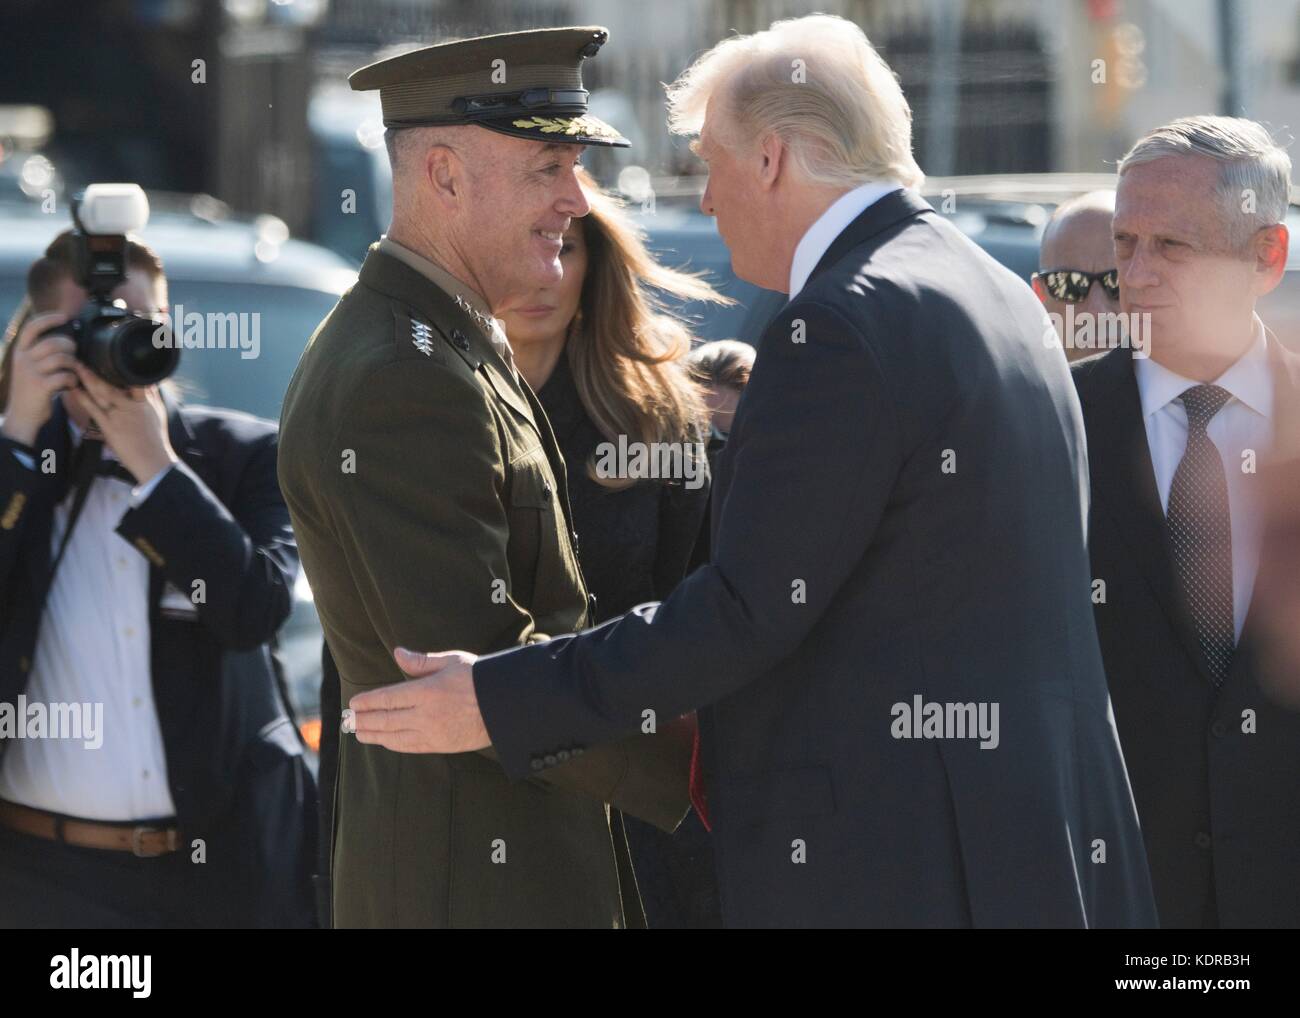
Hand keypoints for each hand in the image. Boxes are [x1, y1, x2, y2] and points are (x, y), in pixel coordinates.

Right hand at [0, 311, 77, 445]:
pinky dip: (72, 380)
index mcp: (20, 352)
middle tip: (74, 355)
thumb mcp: (28, 367)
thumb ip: (40, 353)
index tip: (65, 316)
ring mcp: (30, 373)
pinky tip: (71, 384)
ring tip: (74, 371)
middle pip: (53, 342)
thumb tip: (64, 339)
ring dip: (73, 364)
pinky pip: (64, 376)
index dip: (49, 319)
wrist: (22, 416)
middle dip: (70, 346)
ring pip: (61, 358)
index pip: (32, 327)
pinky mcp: (40, 387)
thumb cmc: (31, 390)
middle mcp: (23, 360)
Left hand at [63, 363, 176, 485]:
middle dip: (96, 370)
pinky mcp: (109, 428)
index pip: (135, 378)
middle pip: (112, 384)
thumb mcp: (158, 413)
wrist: (152, 461)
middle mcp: (132, 407)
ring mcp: (119, 417)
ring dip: (87, 379)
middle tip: (81, 356)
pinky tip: (74, 388)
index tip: (108, 354)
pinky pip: (93, 409)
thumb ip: (150, 395)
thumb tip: (147, 379)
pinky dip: (83, 398)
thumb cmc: (155, 438)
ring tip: (74, 366)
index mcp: (145, 402)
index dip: (121, 365)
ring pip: (101, 394)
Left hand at [349, 648, 486, 752]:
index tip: (354, 703)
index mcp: (427, 691)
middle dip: (364, 720)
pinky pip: (410, 747)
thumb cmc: (479, 679)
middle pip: (386, 720)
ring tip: (359, 733)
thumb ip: (421, 662)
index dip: (368, 703)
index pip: (388, 698)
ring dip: (374, 735)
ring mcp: (432, 733)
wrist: (504, 706)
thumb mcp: (451, 662)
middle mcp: (426, 715)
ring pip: (394, 736)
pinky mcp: (440, 745)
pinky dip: (393, 744)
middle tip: (348, 721)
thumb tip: (398, 653)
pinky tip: (384, 741)